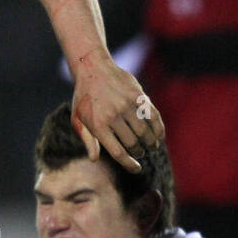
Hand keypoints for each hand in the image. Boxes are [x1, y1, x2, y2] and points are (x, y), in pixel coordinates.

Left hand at [70, 54, 164, 173]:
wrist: (92, 69)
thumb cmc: (84, 98)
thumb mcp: (78, 119)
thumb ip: (88, 140)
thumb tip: (94, 159)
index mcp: (98, 126)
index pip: (118, 152)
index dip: (129, 164)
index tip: (137, 169)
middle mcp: (113, 116)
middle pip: (133, 143)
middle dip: (138, 152)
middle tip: (140, 153)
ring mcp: (126, 105)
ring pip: (145, 132)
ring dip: (150, 143)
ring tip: (151, 146)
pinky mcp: (138, 96)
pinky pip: (153, 116)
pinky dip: (159, 129)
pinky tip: (159, 136)